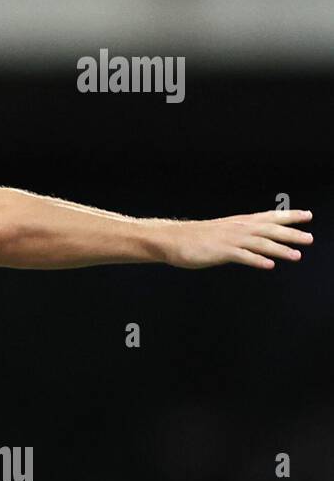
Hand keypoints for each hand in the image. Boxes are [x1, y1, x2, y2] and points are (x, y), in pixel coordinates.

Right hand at [164, 209, 313, 268]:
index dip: (289, 216)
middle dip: (291, 234)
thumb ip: (239, 235)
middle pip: (269, 230)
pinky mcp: (220, 252)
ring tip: (296, 255)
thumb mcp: (221, 232)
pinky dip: (256, 260)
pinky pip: (242, 256)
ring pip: (260, 243)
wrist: (170, 239)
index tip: (307, 215)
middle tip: (310, 238)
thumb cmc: (195, 237)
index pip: (269, 217)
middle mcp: (237, 228)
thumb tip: (254, 241)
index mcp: (238, 222)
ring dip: (280, 249)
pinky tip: (268, 265)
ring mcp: (229, 240)